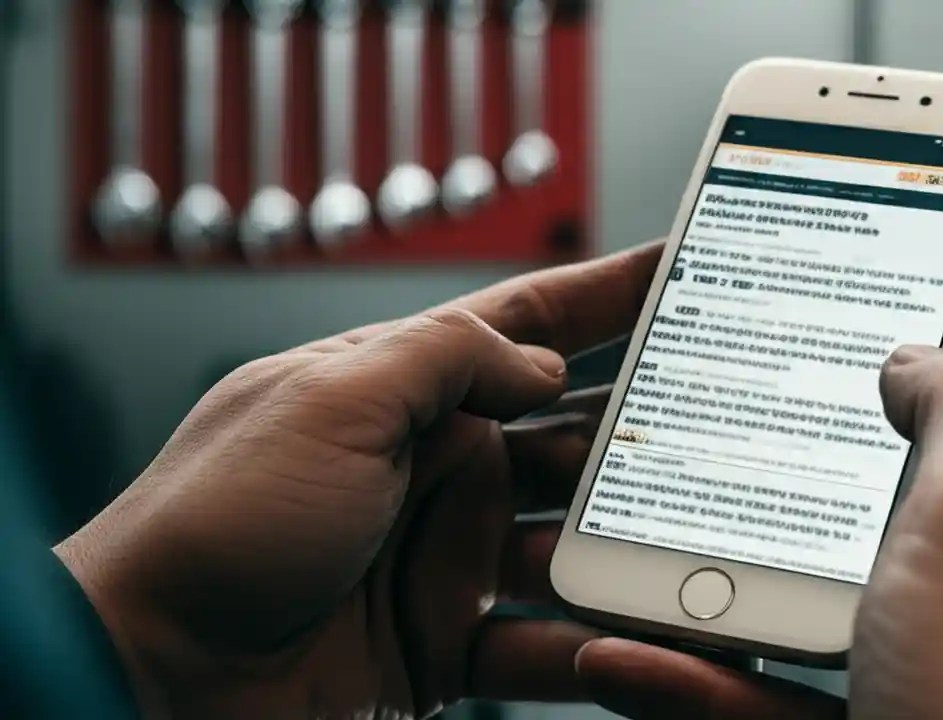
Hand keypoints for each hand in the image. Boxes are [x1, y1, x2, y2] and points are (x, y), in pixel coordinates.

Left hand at [54, 242, 661, 717]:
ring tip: (705, 538)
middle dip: (648, 426)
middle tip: (729, 417)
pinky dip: (597, 643)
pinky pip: (545, 641)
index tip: (681, 270)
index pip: (523, 326)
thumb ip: (444, 359)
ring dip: (636, 544)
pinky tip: (640, 638)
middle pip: (571, 437)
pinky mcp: (447, 641)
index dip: (604, 295)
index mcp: (400, 390)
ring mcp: (446, 557)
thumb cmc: (212, 524)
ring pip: (576, 542)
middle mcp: (434, 468)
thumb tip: (541, 359)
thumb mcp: (327, 401)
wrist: (153, 679)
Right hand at [575, 236, 942, 719]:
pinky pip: (761, 684)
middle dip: (835, 406)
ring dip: (722, 553)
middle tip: (777, 344)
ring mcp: (928, 652)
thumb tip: (917, 351)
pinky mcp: (865, 719)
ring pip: (809, 571)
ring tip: (654, 504)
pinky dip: (690, 671)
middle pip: (907, 459)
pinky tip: (624, 655)